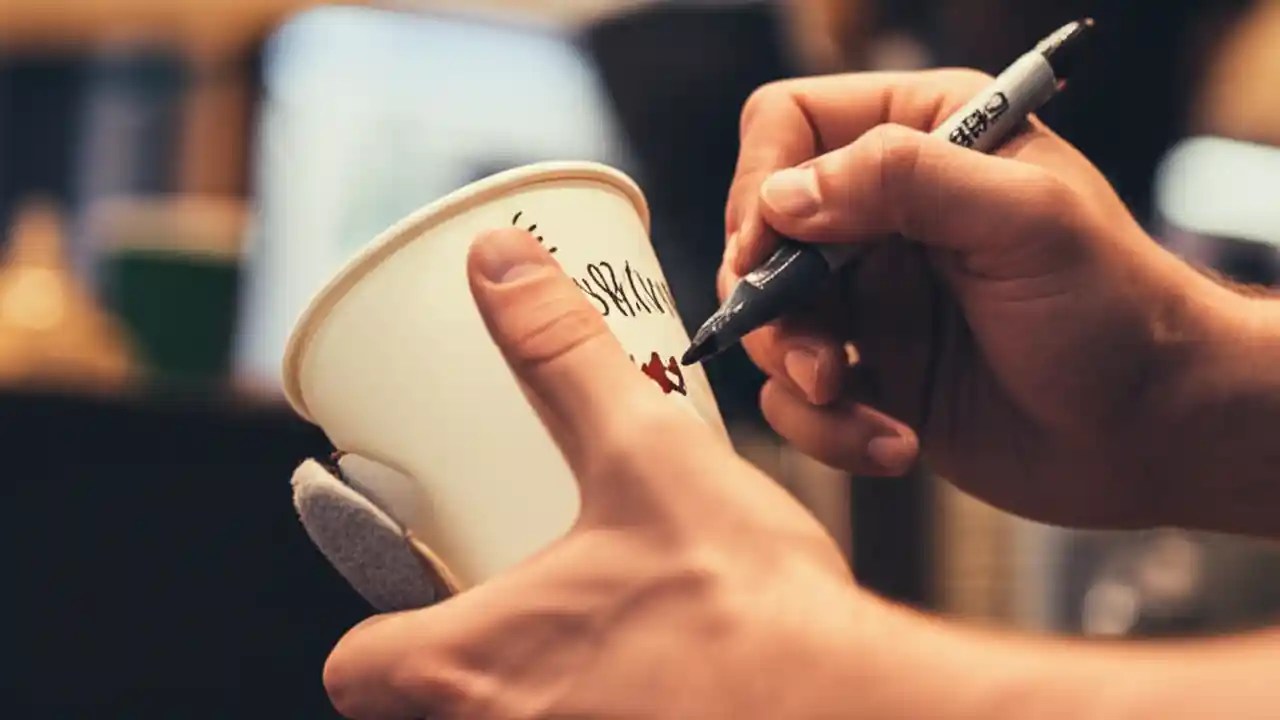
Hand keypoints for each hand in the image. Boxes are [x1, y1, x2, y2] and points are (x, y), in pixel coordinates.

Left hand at [321, 228, 892, 717]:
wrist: (847, 707)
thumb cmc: (747, 606)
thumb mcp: (643, 451)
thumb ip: (562, 353)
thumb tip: (501, 267)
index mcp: (474, 664)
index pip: (357, 674)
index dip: (376, 636)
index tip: (412, 603)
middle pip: (427, 709)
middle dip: (457, 662)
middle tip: (511, 600)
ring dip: (535, 689)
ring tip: (593, 633)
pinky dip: (604, 708)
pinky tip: (659, 676)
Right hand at [722, 69, 1241, 527]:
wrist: (1157, 430)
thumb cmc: (1116, 310)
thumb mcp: (1023, 220)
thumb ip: (904, 181)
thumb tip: (781, 200)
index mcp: (925, 138)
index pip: (790, 128)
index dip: (762, 185)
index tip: (767, 251)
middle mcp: (886, 214)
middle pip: (759, 235)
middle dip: (774, 302)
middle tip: (816, 354)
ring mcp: (873, 298)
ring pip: (769, 322)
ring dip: (796, 372)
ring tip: (851, 398)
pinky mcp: (873, 373)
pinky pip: (799, 399)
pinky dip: (827, 430)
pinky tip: (896, 443)